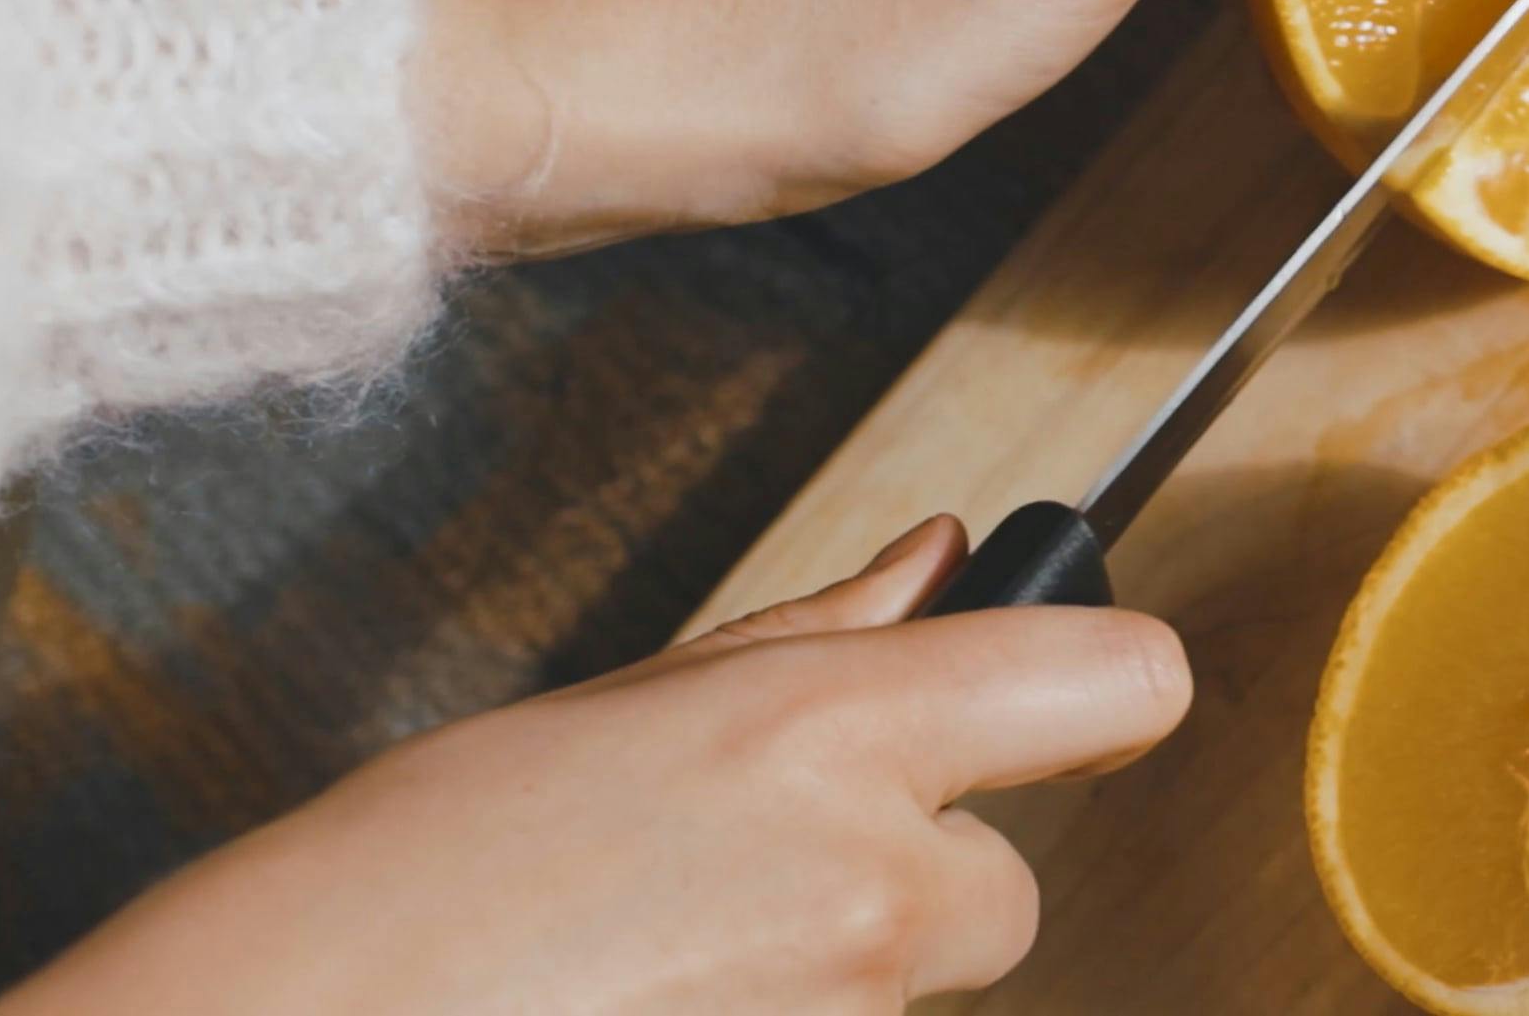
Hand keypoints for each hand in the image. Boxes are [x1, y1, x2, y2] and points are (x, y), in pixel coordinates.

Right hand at [0, 518, 1189, 1014]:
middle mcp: (875, 887)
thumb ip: (815, 641)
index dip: (1101, 690)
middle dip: (909, 887)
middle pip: (1002, 891)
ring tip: (652, 952)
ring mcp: (852, 1015)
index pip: (1118, 683)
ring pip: (909, 988)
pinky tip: (654, 999)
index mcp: (834, 738)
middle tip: (738, 881)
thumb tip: (947, 559)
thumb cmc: (411, 881)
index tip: (1073, 703)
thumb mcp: (620, 710)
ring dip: (822, 972)